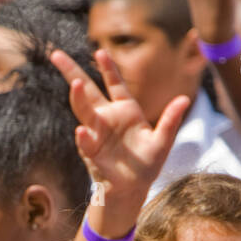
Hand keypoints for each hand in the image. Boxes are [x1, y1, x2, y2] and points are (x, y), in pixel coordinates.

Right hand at [50, 48, 190, 232]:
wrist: (132, 188)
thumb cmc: (147, 164)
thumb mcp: (162, 141)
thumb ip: (170, 120)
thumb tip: (184, 100)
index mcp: (125, 110)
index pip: (114, 84)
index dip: (107, 68)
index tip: (100, 51)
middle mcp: (107, 118)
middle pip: (87, 90)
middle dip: (72, 72)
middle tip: (56, 55)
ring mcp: (96, 133)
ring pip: (83, 111)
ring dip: (78, 98)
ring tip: (75, 84)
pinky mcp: (91, 152)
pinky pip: (86, 142)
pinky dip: (84, 137)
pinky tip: (81, 131)